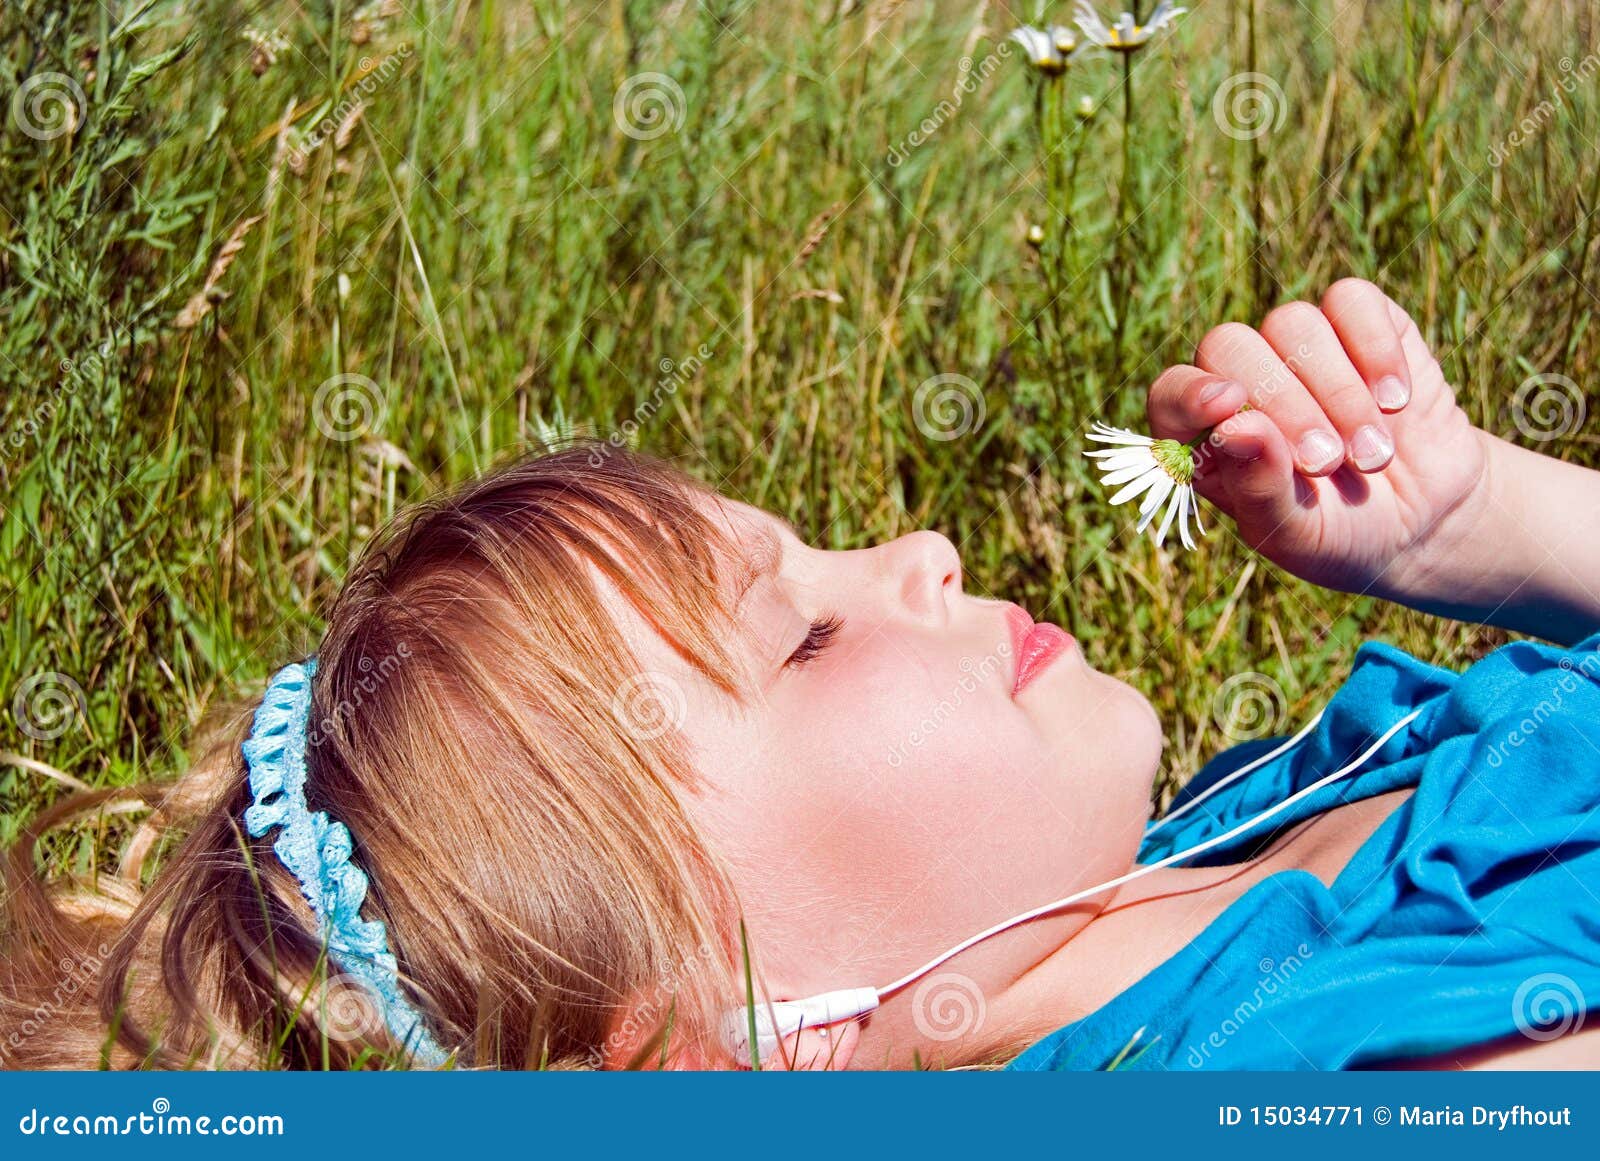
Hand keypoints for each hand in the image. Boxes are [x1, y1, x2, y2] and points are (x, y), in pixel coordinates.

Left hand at [1147, 278, 1488, 597]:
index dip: (1190, 394)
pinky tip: (1396, 403)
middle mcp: (1242, 379)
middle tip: (1328, 464)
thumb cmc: (1337, 534)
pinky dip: (1376, 350)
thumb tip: (1236, 428)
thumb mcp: (1294, 533)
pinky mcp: (1358, 322)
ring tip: (1372, 456)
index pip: (1172, 392)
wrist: (1422, 522)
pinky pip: (1351, 301)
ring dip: (1338, 393)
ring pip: (1293, 323)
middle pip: (1230, 346)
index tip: (1228, 408)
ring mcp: (1296, 345)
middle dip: (1284, 406)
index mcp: (1204, 434)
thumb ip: (1259, 488)